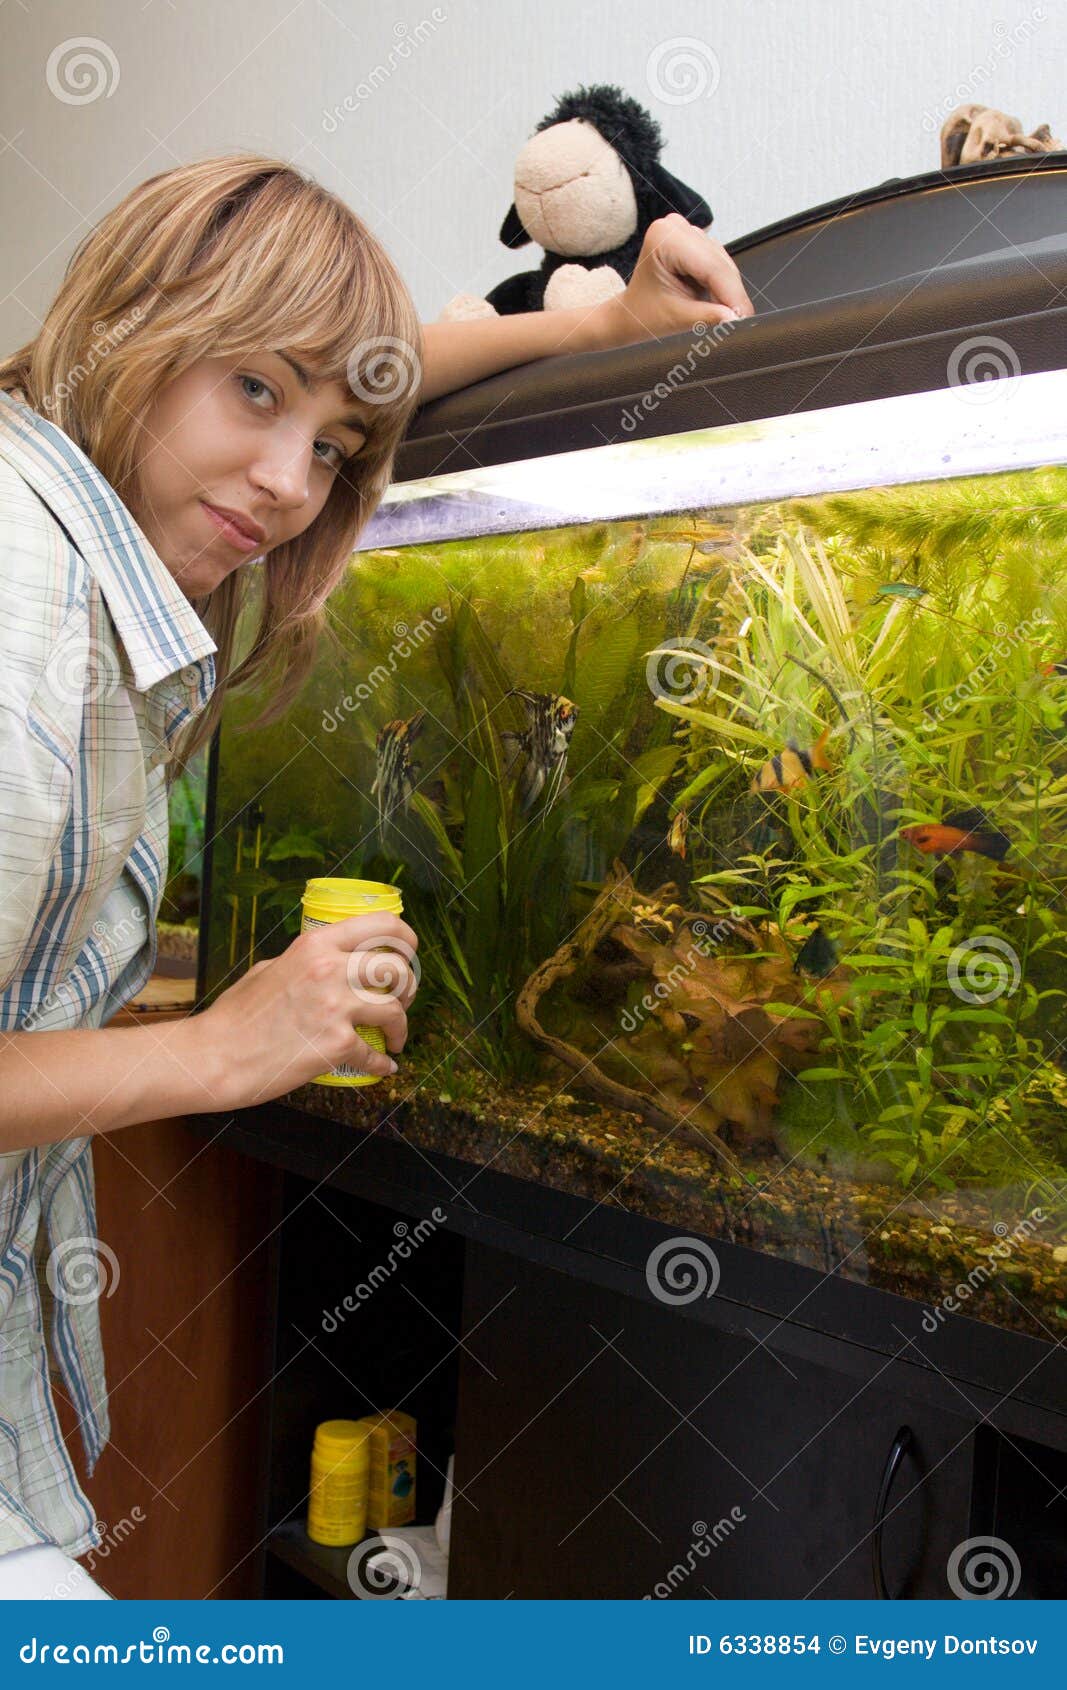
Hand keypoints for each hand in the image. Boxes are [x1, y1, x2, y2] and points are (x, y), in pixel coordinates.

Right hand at [194, 914, 419, 1108]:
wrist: (216, 1055)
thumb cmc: (236, 1015)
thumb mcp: (270, 968)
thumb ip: (306, 961)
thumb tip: (330, 961)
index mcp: (316, 945)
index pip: (381, 925)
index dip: (406, 938)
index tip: (409, 953)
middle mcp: (330, 969)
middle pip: (396, 969)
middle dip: (408, 987)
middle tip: (403, 1001)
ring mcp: (335, 1007)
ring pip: (395, 1011)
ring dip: (401, 1028)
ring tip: (395, 1038)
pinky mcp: (336, 1044)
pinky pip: (375, 1053)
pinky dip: (383, 1063)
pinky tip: (382, 1066)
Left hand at [597, 213, 754, 347]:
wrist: (631, 313)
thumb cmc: (643, 314)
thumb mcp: (676, 318)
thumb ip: (709, 316)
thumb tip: (737, 317)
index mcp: (664, 238)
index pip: (711, 267)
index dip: (733, 294)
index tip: (746, 318)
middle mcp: (675, 228)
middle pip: (720, 265)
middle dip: (732, 295)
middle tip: (740, 322)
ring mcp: (686, 232)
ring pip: (724, 265)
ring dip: (729, 291)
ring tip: (726, 316)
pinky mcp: (694, 241)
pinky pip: (720, 264)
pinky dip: (723, 286)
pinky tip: (719, 302)